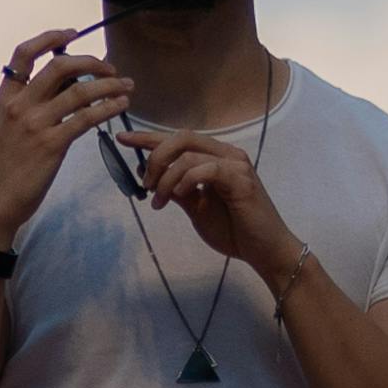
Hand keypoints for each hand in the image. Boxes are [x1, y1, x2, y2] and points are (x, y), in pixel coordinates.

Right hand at [0, 27, 134, 246]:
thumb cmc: (0, 169)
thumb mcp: (5, 129)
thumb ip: (29, 105)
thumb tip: (64, 87)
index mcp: (5, 98)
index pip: (24, 54)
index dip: (49, 37)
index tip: (72, 33)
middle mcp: (19, 105)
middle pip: (60, 65)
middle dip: (91, 62)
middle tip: (110, 68)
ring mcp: (35, 124)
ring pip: (79, 90)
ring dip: (109, 84)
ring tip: (126, 86)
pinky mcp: (52, 144)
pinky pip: (86, 118)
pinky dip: (108, 107)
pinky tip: (120, 106)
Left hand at [133, 126, 301, 289]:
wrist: (264, 251)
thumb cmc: (234, 230)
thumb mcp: (196, 208)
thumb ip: (177, 190)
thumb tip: (150, 177)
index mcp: (216, 158)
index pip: (179, 140)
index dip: (149, 137)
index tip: (123, 140)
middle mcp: (227, 154)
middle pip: (182, 137)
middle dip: (155, 156)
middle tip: (145, 183)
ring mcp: (236, 165)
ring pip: (189, 155)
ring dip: (166, 178)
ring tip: (159, 201)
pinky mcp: (241, 179)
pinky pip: (205, 169)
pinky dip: (186, 181)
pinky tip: (179, 196)